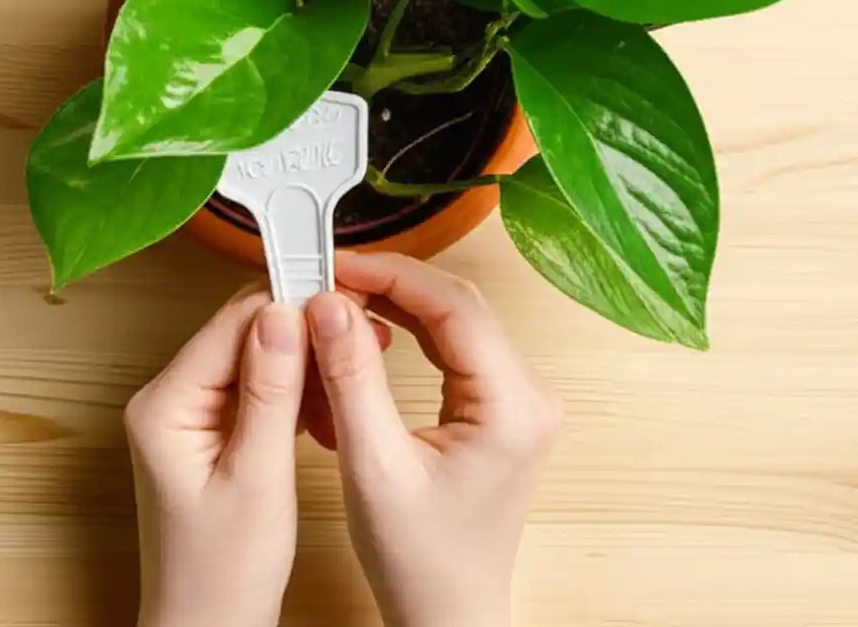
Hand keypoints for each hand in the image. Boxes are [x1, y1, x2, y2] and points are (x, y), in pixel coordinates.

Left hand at [124, 283, 390, 626]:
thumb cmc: (220, 575)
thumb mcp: (257, 477)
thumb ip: (270, 392)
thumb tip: (282, 314)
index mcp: (164, 406)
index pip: (232, 324)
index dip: (291, 303)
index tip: (345, 294)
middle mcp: (167, 401)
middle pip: (242, 334)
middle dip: (305, 330)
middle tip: (363, 333)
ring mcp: (187, 417)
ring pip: (255, 359)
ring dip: (305, 362)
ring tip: (355, 372)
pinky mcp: (209, 434)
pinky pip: (256, 390)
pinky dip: (296, 393)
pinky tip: (329, 409)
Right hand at [306, 253, 563, 626]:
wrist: (448, 611)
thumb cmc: (419, 558)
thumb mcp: (373, 466)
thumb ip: (351, 379)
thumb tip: (329, 304)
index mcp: (512, 406)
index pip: (453, 307)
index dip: (390, 274)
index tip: (336, 266)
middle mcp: (529, 396)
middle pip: (457, 307)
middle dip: (390, 284)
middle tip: (328, 278)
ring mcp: (519, 401)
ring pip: (454, 322)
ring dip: (397, 304)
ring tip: (339, 298)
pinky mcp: (500, 409)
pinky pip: (454, 348)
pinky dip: (409, 332)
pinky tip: (368, 327)